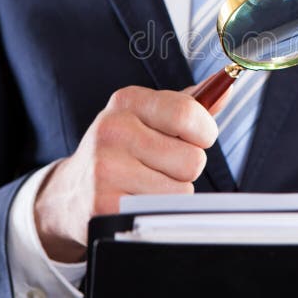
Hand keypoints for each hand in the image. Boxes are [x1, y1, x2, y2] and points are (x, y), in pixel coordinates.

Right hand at [33, 83, 225, 261]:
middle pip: (193, 159)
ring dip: (171, 192)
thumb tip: (227, 86)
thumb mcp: (149, 118)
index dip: (204, 133)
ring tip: (144, 183)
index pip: (188, 113)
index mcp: (128, 100)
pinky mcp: (105, 205)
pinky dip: (156, 211)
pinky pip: (163, 211)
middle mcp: (112, 129)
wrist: (71, 193)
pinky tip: (134, 200)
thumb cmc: (124, 151)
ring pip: (182, 190)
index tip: (195, 138)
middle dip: (185, 168)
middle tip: (158, 166)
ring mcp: (105, 168)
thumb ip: (190, 105)